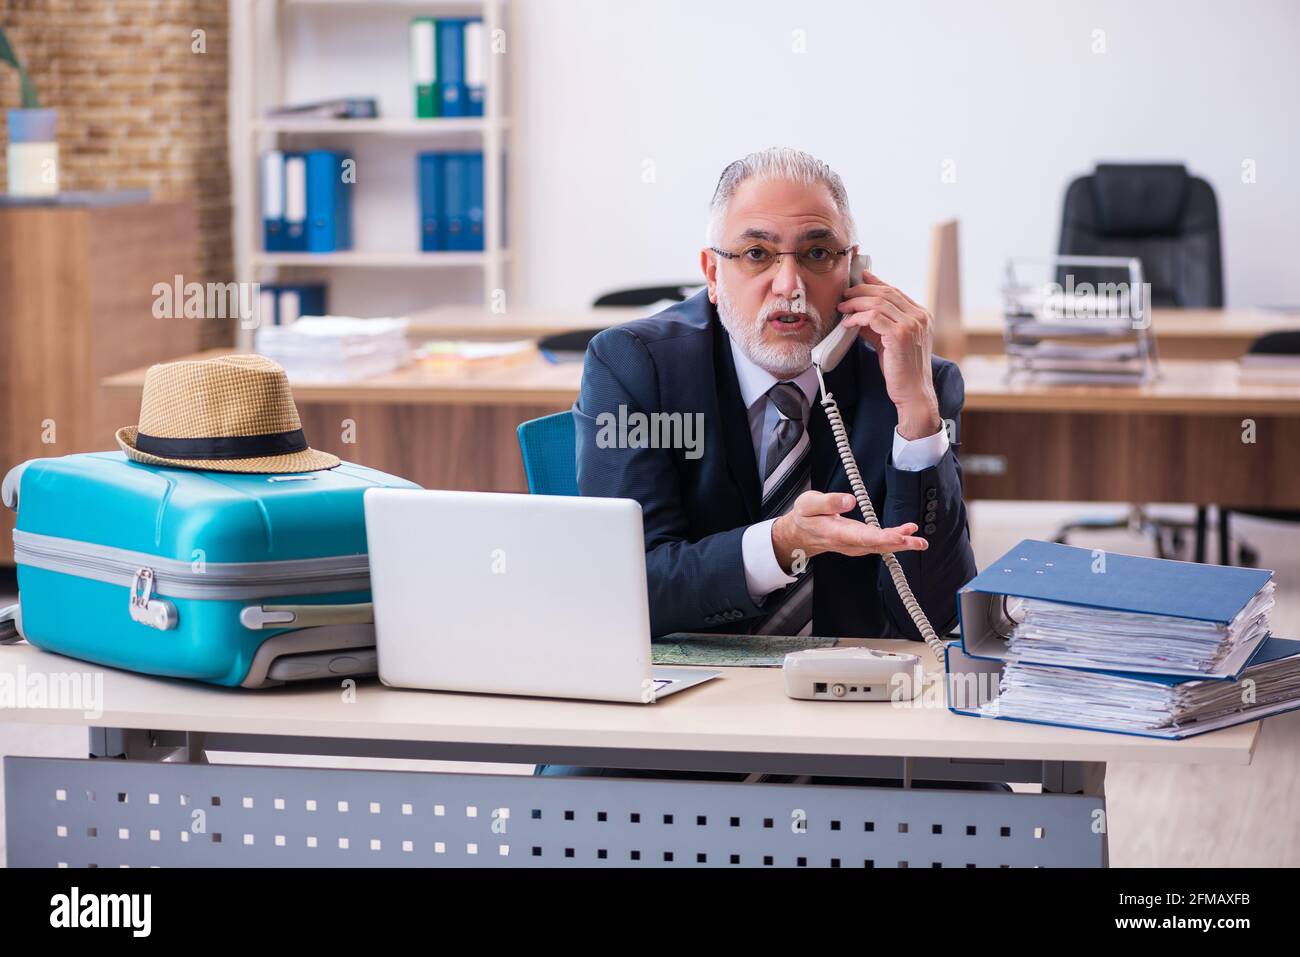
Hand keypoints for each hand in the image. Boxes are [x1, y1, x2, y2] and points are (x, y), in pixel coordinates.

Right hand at [771, 490, 927, 572]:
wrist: (802, 535)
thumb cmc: (806, 517)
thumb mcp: (809, 503)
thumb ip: (829, 502)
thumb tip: (850, 500)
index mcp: (835, 533)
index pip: (861, 537)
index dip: (881, 538)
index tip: (897, 537)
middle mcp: (848, 543)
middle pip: (876, 545)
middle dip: (898, 544)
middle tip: (918, 542)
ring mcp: (855, 545)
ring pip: (881, 547)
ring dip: (902, 544)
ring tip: (920, 541)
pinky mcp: (860, 543)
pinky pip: (880, 544)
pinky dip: (895, 540)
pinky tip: (908, 534)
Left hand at [837, 270, 940, 439]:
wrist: (913, 393)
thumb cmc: (902, 370)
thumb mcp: (890, 341)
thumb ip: (878, 325)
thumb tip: (858, 313)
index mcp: (921, 316)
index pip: (895, 291)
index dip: (875, 283)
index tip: (860, 278)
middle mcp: (919, 317)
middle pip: (886, 292)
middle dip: (861, 290)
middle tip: (845, 294)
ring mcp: (911, 325)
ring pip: (878, 302)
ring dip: (856, 303)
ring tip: (843, 308)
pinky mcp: (899, 335)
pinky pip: (873, 317)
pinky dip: (857, 318)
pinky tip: (848, 323)